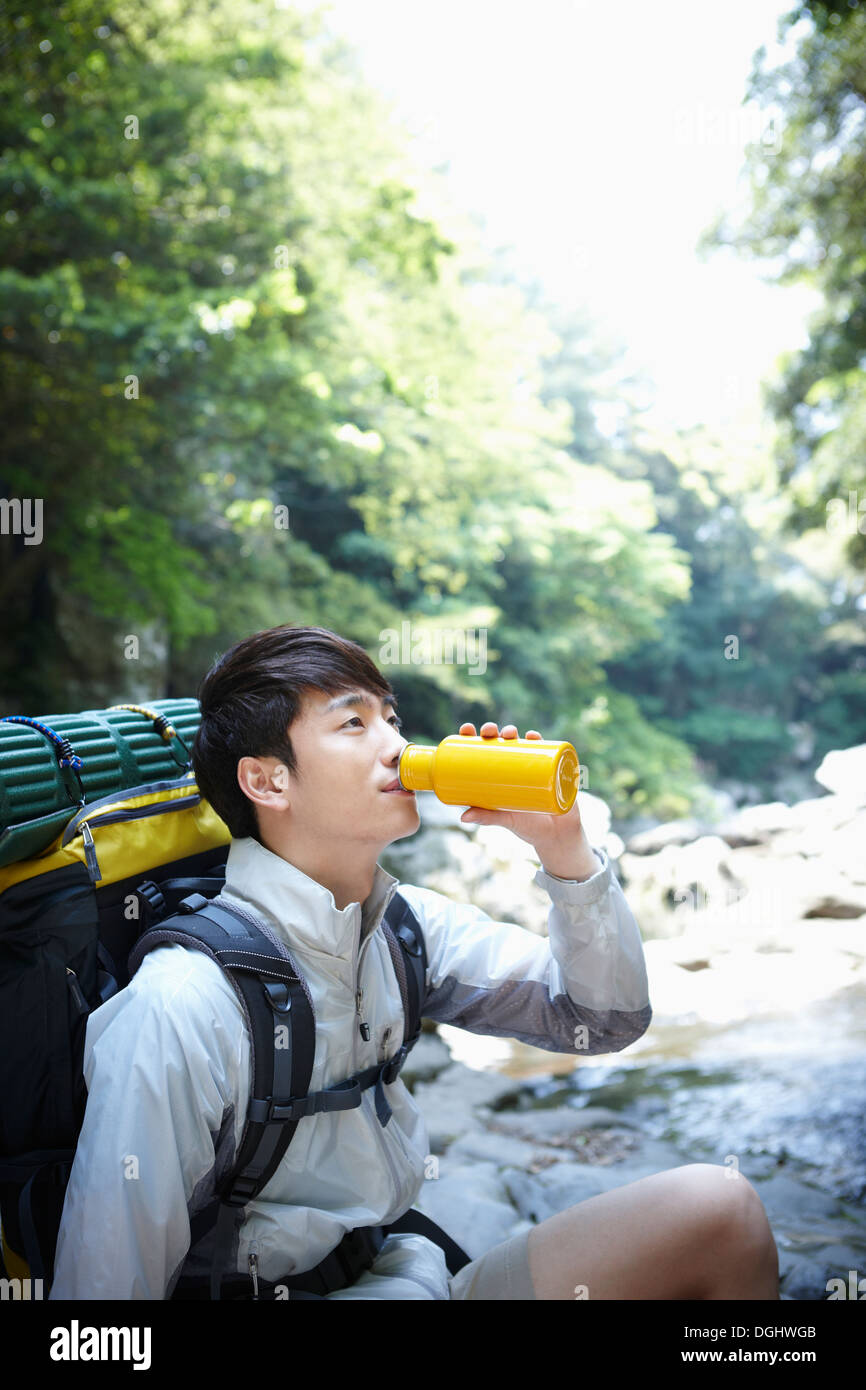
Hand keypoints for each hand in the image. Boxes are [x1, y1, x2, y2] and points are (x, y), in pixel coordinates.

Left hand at [457, 721, 596, 879]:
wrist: (557, 836)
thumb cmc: (527, 827)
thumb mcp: (505, 820)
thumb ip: (487, 818)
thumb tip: (463, 817)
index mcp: (498, 775)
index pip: (482, 750)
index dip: (473, 736)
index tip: (467, 729)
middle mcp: (514, 767)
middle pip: (500, 742)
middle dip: (493, 731)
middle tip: (489, 730)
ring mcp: (532, 767)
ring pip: (520, 742)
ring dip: (513, 732)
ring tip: (510, 733)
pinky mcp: (551, 770)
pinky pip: (545, 751)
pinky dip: (539, 741)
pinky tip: (533, 735)